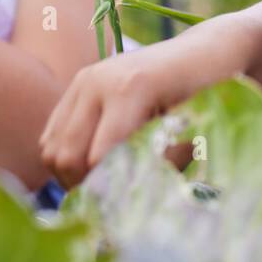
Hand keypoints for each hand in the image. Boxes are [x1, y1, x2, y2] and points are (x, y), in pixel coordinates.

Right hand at [39, 41, 199, 188]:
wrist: (203, 54)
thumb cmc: (209, 96)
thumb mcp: (195, 131)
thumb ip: (161, 164)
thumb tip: (124, 200)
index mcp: (131, 89)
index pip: (98, 157)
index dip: (109, 190)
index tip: (125, 208)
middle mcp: (98, 81)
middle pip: (67, 156)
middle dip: (85, 186)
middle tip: (111, 202)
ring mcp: (83, 80)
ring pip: (52, 148)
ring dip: (70, 175)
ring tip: (103, 185)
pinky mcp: (76, 85)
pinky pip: (52, 134)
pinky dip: (66, 157)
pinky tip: (94, 165)